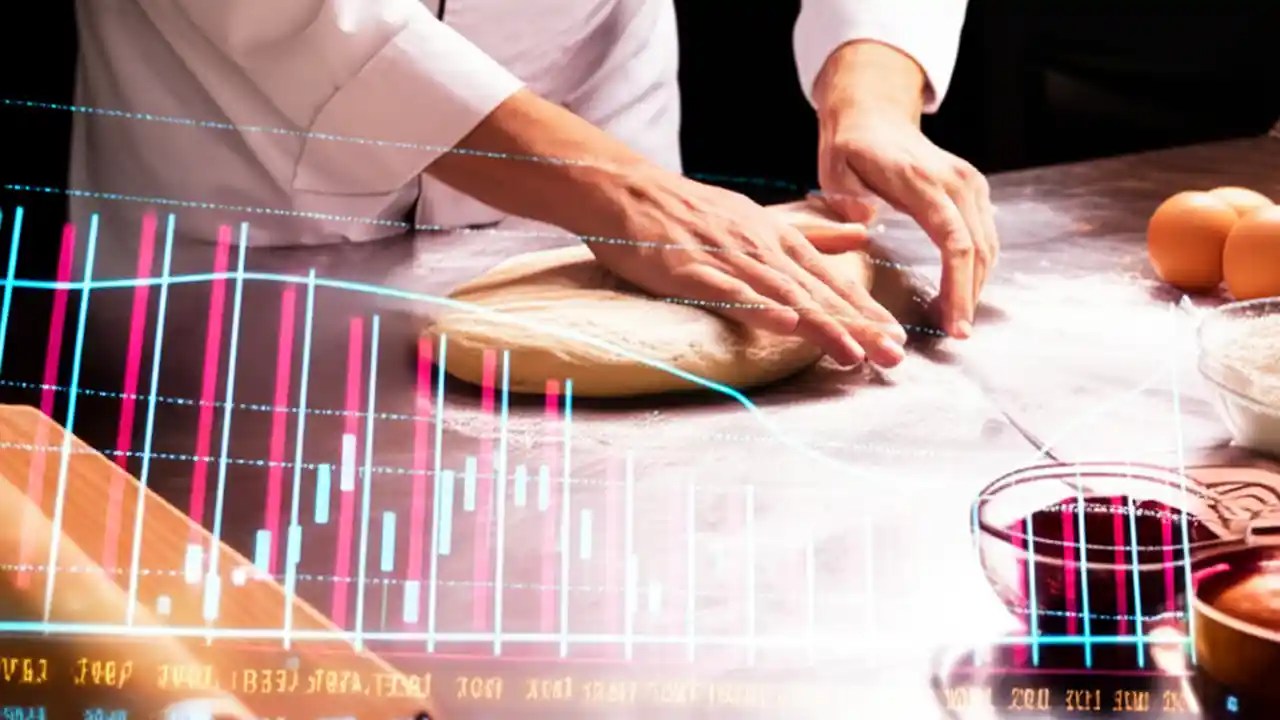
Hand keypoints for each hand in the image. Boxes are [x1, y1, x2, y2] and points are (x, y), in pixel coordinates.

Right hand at [587, 166, 907, 367]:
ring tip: (853, 353)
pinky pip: (728, 290)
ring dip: (821, 324)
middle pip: (815, 292)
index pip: (829, 279)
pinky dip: (757, 306)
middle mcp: (760, 248)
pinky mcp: (690, 270)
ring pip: (782, 295)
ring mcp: (726, 259)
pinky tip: (785, 323)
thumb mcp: (759, 216)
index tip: (897, 338)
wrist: (630, 190)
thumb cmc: (691, 209)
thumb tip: (862, 235)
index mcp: (777, 239)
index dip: (864, 310)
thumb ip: (812, 231)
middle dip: (857, 326)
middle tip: (893, 357)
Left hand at [814, 43, 997, 339]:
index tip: (953, 323)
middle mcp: (956, 181)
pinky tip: (961, 293)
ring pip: (987, 245)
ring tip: (958, 322)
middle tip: (957, 335)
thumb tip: (866, 222)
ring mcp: (970, 184)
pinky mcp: (973, 190)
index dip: (958, 286)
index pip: (954, 241)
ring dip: (976, 285)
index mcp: (924, 182)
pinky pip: (984, 235)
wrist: (875, 115)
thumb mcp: (835, 167)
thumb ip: (847, 196)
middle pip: (977, 249)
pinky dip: (977, 267)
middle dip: (970, 296)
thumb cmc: (851, 147)